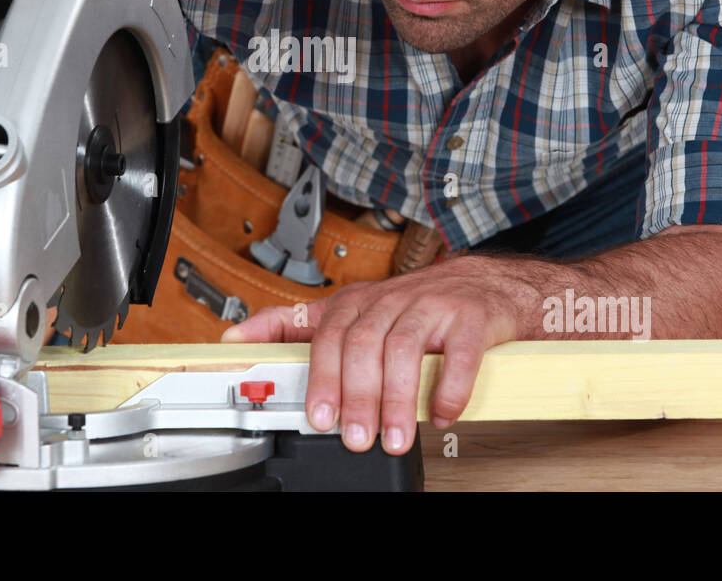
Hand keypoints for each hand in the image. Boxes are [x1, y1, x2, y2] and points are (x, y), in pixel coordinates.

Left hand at [221, 256, 528, 454]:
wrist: (483, 284)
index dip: (321, 377)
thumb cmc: (414, 303)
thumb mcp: (351, 308)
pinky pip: (459, 353)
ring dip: (398, 399)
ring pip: (405, 349)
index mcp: (359, 301)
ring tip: (395, 438)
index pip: (330, 335)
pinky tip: (441, 414)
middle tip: (356, 437)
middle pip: (364, 345)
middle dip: (357, 396)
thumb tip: (237, 336)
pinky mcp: (471, 318)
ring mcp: (432, 306)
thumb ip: (296, 324)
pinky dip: (450, 388)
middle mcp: (392, 299)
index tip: (317, 416)